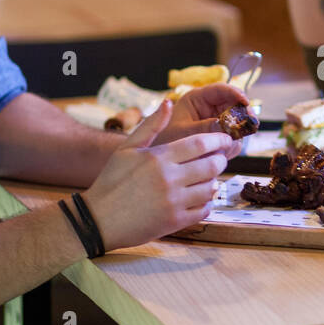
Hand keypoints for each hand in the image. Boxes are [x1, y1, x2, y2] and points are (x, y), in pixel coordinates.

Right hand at [84, 100, 233, 248]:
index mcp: (158, 157)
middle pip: (211, 165)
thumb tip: (169, 102)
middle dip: (220, 160)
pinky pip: (204, 210)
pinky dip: (206, 203)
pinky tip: (199, 198)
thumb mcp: (126, 149)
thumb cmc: (111, 181)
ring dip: (214, 182)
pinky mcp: (175, 221)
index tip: (225, 139)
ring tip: (207, 178)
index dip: (218, 140)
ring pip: (210, 188)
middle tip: (218, 159)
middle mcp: (169, 179)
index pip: (200, 143)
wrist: (98, 220)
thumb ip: (151, 125)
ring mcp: (174, 202)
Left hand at [159, 82, 246, 156]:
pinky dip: (231, 146)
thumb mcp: (183, 133)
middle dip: (242, 116)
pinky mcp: (219, 137)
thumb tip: (228, 127)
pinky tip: (222, 154)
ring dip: (237, 134)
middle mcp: (209, 108)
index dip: (236, 93)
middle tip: (250, 124)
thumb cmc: (164, 140)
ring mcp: (216, 122)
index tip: (246, 102)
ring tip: (228, 146)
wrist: (157, 157)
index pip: (221, 89)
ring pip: (237, 123)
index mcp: (197, 99)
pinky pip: (233, 139)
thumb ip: (205, 129)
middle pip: (235, 105)